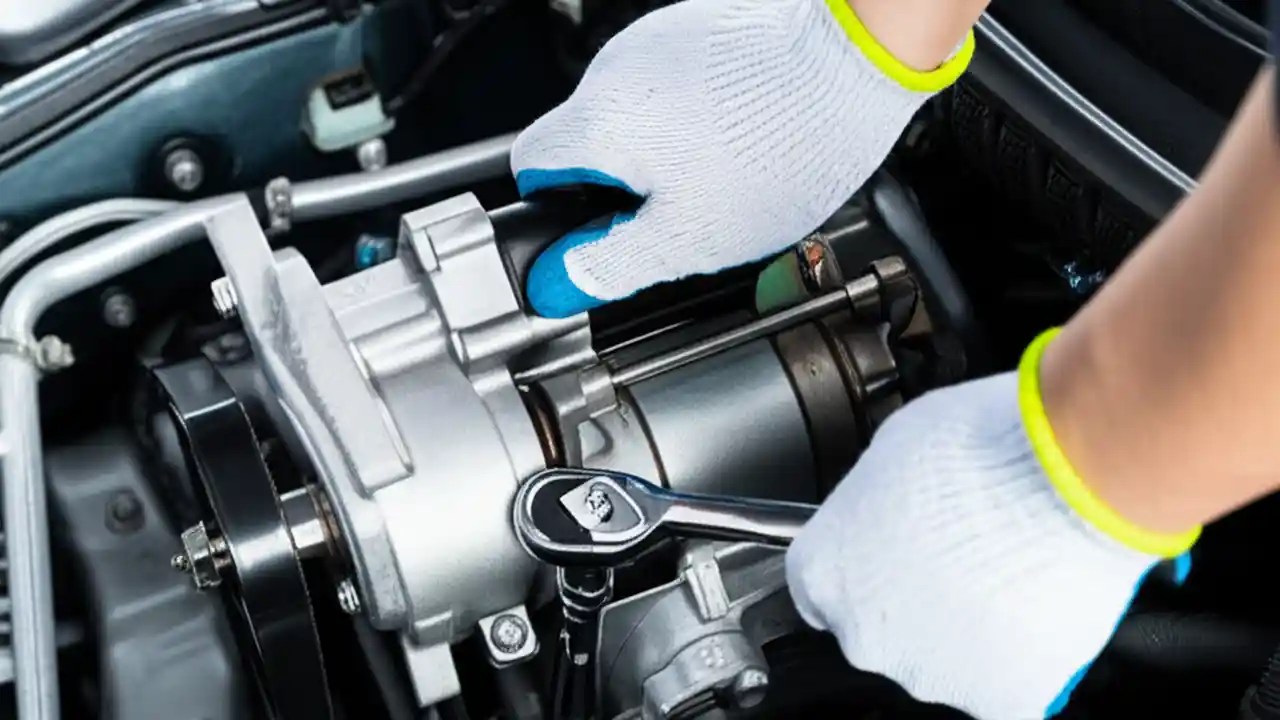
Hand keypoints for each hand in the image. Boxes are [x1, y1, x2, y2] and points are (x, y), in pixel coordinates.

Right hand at [512, 0, 972, 316]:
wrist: (854, 62)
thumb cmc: (781, 148)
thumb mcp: (689, 239)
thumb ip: (611, 265)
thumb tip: (557, 284)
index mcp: (599, 123)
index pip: (528, 167)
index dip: (553, 208)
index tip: (588, 231)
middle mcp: (615, 69)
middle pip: (583, 140)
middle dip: (616, 185)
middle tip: (670, 216)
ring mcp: (657, 41)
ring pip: (630, 113)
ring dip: (657, 151)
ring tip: (718, 176)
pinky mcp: (697, 28)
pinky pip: (671, 84)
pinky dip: (691, 118)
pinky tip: (736, 140)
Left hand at [785, 333, 1198, 719]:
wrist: (1069, 477)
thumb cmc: (982, 449)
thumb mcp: (891, 449)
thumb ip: (872, 499)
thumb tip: (885, 506)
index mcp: (825, 572)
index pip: (823, 586)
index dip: (863, 565)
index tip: (888, 552)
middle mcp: (865, 636)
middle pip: (878, 626)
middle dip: (912, 596)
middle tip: (957, 553)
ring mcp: (932, 674)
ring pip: (940, 658)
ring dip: (963, 624)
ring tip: (1002, 569)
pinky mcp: (1002, 697)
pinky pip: (1004, 685)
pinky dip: (1018, 655)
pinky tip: (1031, 606)